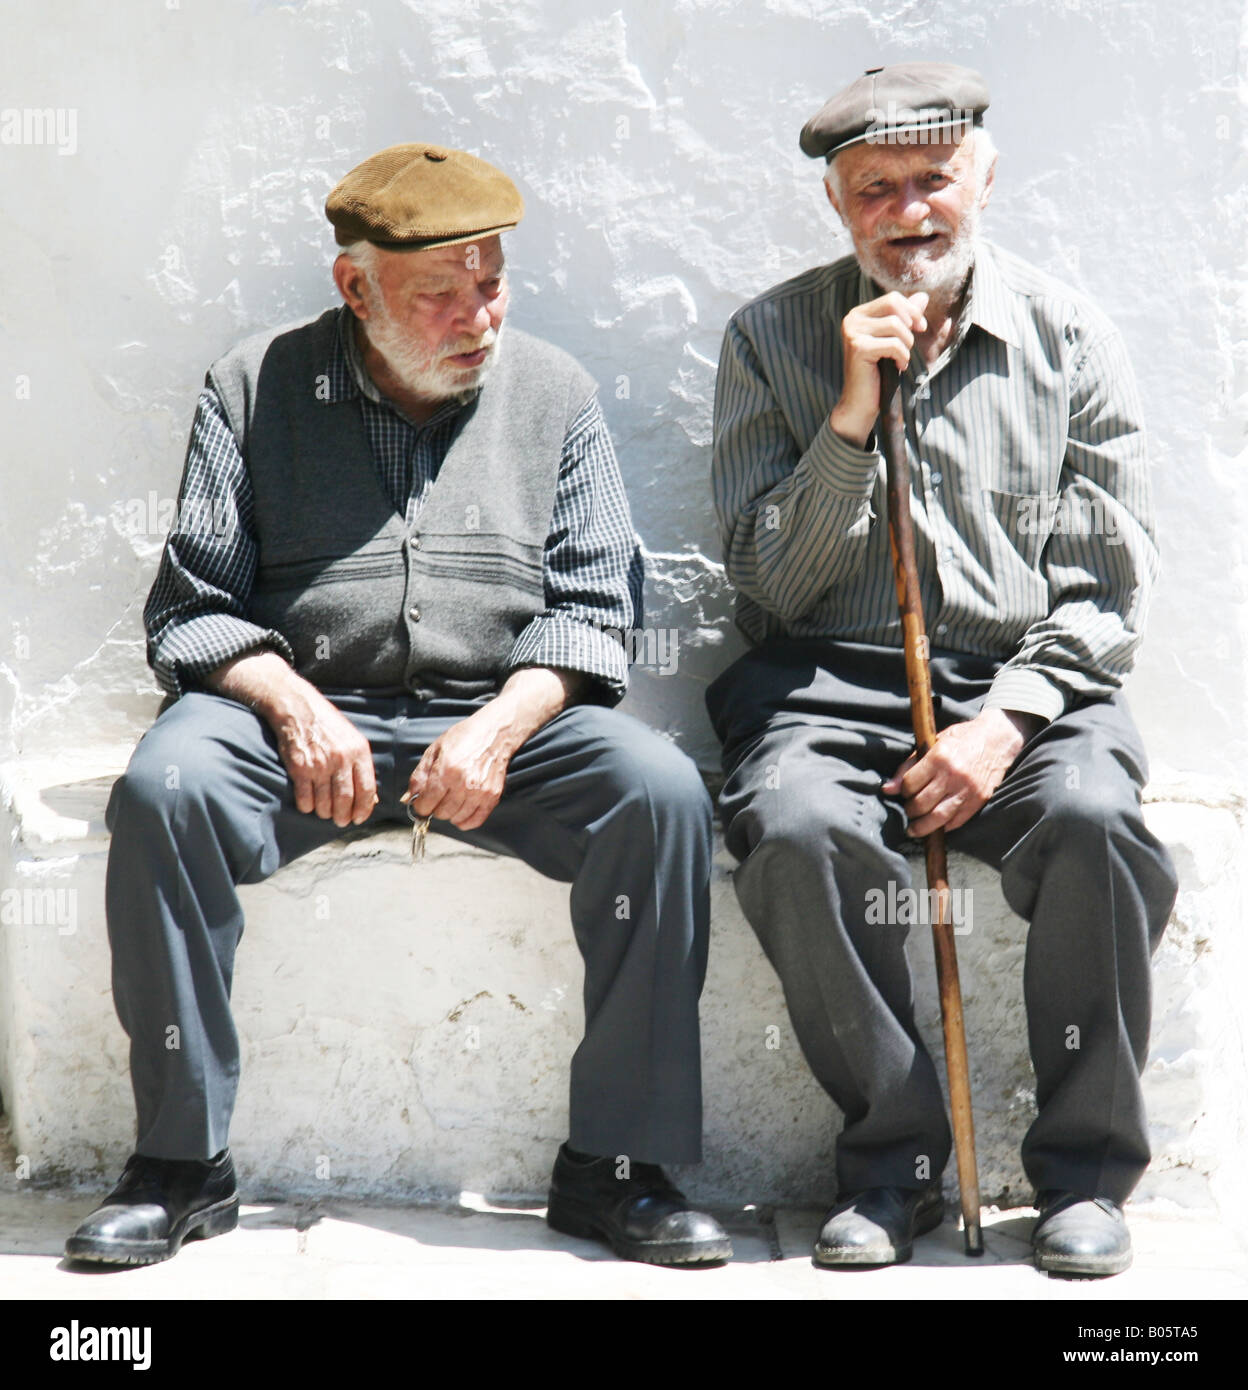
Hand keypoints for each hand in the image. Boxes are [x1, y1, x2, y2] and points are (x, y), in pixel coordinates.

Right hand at [272, 693, 377, 827]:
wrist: (297, 708)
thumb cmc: (328, 725)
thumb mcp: (353, 739)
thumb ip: (361, 765)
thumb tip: (370, 796)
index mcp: (359, 751)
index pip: (367, 790)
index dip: (364, 809)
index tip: (360, 818)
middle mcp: (341, 759)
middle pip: (346, 800)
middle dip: (344, 816)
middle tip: (341, 821)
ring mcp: (319, 764)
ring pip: (325, 802)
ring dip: (325, 813)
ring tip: (326, 813)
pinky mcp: (299, 768)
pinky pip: (305, 798)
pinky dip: (307, 806)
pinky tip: (309, 805)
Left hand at [401, 666, 581, 831]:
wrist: (494, 733)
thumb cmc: (464, 738)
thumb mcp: (435, 750)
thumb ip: (419, 776)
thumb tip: (407, 798)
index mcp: (447, 770)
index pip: (426, 803)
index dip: (419, 806)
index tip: (420, 803)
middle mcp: (464, 783)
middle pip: (441, 813)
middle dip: (434, 808)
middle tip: (437, 797)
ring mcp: (480, 792)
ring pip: (456, 818)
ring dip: (450, 813)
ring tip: (450, 800)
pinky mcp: (492, 796)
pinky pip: (475, 821)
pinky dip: (465, 821)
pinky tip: (461, 811)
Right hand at [829, 290, 928, 448]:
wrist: (861, 403)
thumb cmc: (880, 373)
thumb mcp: (897, 340)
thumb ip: (907, 318)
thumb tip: (923, 296)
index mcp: (859, 315)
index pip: (892, 298)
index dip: (912, 311)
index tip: (920, 328)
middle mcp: (852, 320)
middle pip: (893, 305)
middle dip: (910, 324)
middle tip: (912, 345)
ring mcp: (853, 333)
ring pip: (895, 324)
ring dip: (906, 344)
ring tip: (901, 360)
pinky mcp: (858, 348)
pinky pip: (893, 344)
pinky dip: (902, 357)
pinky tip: (898, 368)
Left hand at [882, 708, 1037, 836]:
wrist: (997, 739)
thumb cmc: (962, 739)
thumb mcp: (932, 743)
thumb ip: (908, 766)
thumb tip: (888, 789)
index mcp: (939, 757)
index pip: (910, 784)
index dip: (903, 790)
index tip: (904, 791)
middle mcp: (953, 775)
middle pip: (921, 804)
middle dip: (910, 810)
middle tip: (909, 809)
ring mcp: (967, 790)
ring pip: (937, 818)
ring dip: (922, 827)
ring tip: (915, 828)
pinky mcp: (979, 800)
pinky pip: (956, 821)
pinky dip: (943, 827)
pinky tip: (937, 824)